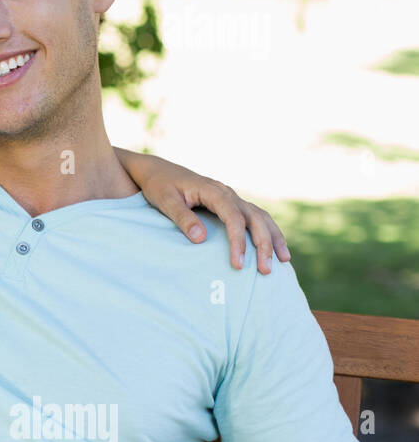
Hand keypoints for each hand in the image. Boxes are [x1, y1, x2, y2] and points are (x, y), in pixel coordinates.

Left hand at [143, 171, 289, 273]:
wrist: (158, 171)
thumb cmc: (159, 186)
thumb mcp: (165, 201)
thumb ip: (182, 218)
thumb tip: (200, 238)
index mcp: (214, 191)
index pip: (234, 218)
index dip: (238, 242)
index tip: (238, 264)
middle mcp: (227, 193)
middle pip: (255, 218)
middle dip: (263, 244)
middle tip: (266, 271)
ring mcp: (231, 197)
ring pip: (261, 216)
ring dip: (273, 238)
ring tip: (283, 261)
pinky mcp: (230, 204)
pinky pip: (255, 217)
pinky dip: (268, 231)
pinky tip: (274, 247)